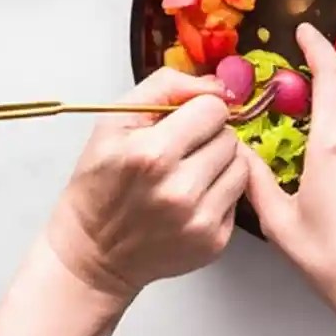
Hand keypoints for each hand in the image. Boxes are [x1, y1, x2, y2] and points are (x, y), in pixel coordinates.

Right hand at [46, 67, 267, 299]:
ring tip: (188, 173)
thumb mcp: (113, 122)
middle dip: (208, 138)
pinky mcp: (214, 242)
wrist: (93, 250)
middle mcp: (180, 189)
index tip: (182, 123)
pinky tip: (190, 200)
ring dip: (219, 164)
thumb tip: (215, 85)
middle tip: (180, 152)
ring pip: (241, 167)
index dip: (198, 110)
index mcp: (152, 154)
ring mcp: (200, 220)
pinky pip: (237, 199)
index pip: (213, 109)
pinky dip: (218, 194)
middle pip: (229, 138)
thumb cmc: (98, 183)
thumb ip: (164, 87)